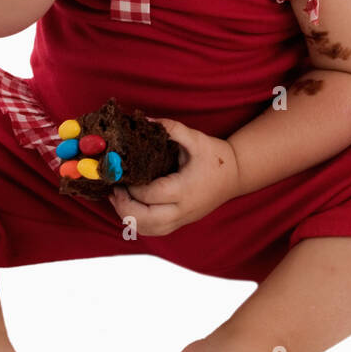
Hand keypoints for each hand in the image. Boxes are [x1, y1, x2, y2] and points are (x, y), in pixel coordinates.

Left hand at [107, 117, 240, 235]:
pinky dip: (139, 223)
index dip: (130, 187)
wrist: (236, 175)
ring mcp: (182, 219)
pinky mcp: (182, 223)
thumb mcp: (195, 138)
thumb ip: (170, 128)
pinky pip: (155, 231)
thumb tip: (144, 120)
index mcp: (184, 189)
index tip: (121, 173)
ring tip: (118, 198)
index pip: (148, 195)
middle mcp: (182, 209)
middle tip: (114, 189)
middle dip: (123, 205)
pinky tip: (130, 209)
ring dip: (128, 217)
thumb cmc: (215, 156)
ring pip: (148, 229)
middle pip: (144, 218)